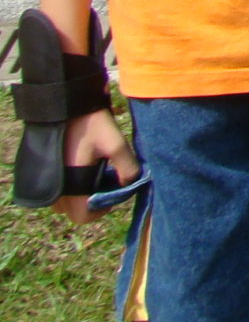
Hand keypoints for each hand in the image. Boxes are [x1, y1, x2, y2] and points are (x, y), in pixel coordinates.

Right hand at [57, 110, 137, 225]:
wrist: (68, 105)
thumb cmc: (92, 125)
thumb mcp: (116, 144)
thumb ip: (127, 168)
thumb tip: (129, 184)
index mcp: (71, 185)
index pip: (82, 216)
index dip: (100, 211)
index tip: (112, 194)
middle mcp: (55, 188)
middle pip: (74, 211)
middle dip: (92, 201)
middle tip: (106, 181)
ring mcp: (47, 181)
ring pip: (65, 201)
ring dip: (81, 193)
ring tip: (96, 172)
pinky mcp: (45, 172)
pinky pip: (58, 190)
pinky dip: (72, 186)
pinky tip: (86, 166)